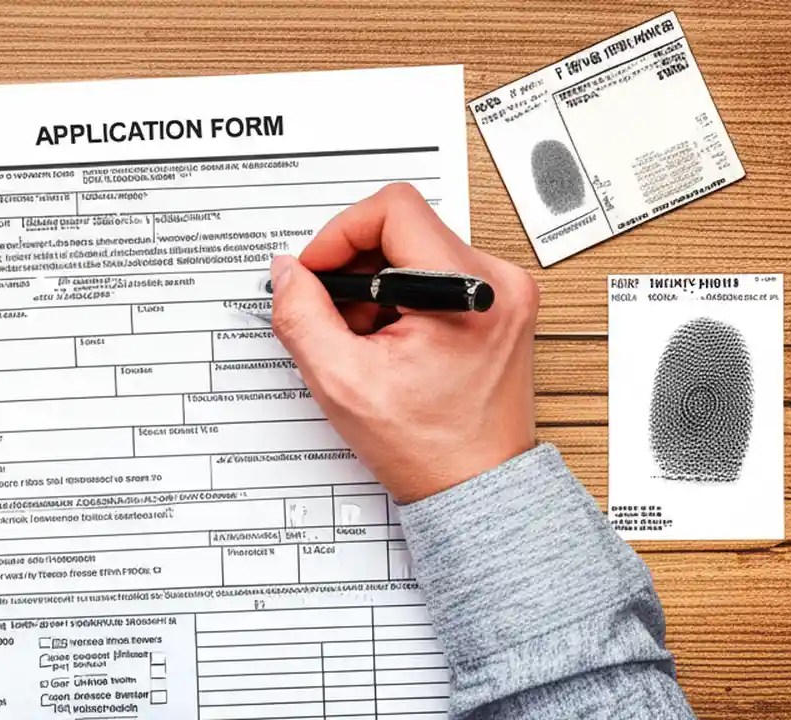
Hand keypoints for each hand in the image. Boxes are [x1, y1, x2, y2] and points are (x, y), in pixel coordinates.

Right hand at [269, 183, 538, 502]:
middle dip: (355, 269)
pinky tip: (389, 342)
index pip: (394, 208)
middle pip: (404, 228)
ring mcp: (503, 295)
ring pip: (416, 251)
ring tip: (366, 339)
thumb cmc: (430, 449)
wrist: (476, 487)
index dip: (340, 233)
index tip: (317, 271)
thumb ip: (302, 316)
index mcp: (469, 292)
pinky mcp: (498, 308)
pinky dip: (400, 299)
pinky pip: (436, 276)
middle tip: (337, 317)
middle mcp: (497, 283)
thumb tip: (288, 274)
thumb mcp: (343, 382)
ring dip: (376, 286)